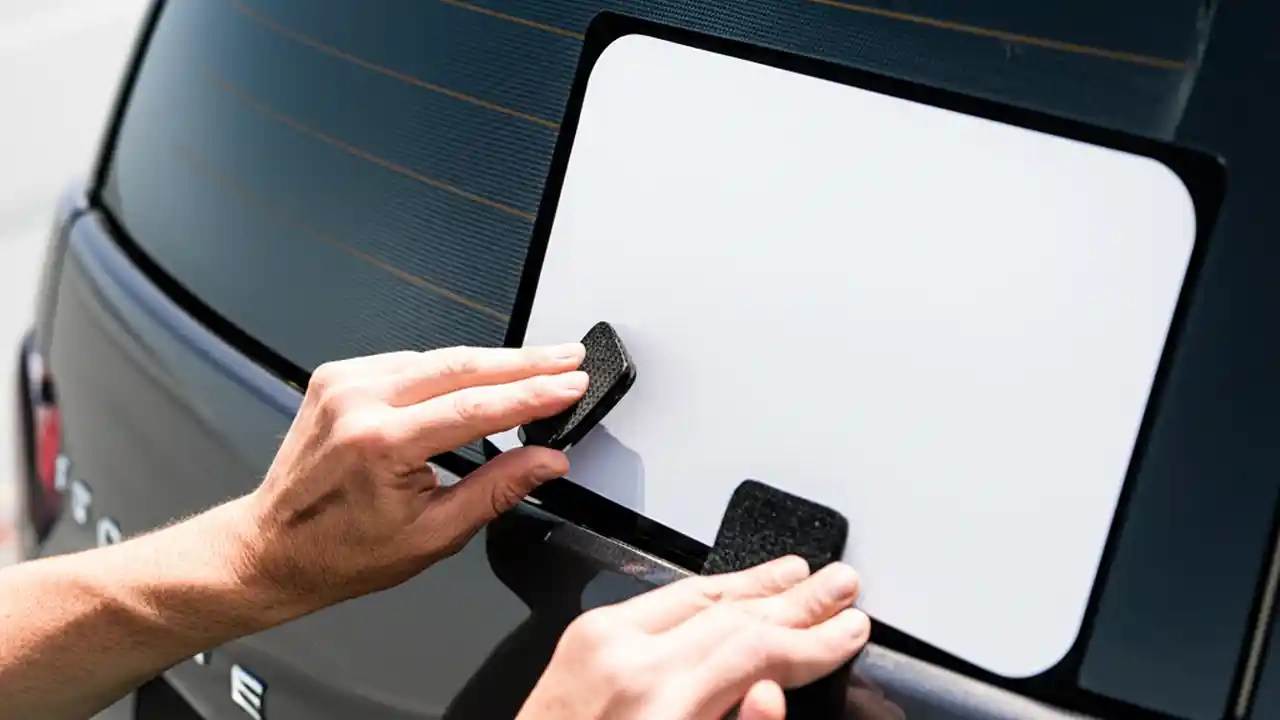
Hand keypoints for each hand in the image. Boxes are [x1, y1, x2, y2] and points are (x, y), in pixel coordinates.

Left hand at [234, 343, 587, 615]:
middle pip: (462, 366)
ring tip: (538, 364)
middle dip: (524, 361)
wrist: (271, 547)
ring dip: (492, 361)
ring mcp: (344, 382)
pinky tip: (481, 371)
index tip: (570, 384)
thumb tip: (547, 463)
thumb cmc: (340, 552)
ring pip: (437, 357)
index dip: (533, 393)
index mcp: (380, 444)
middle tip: (568, 357)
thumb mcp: (433, 535)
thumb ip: (496, 490)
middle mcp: (359, 402)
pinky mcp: (338, 375)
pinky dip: (449, 366)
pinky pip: (409, 361)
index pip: (477, 407)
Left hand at [518, 557, 869, 719]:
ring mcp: (601, 640)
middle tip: (842, 587)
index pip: (756, 652)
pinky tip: (737, 586)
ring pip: (698, 595)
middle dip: (797, 602)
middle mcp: (628, 661)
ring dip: (757, 584)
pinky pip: (662, 600)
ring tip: (802, 575)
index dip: (812, 642)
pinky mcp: (586, 634)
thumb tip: (774, 694)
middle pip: (733, 615)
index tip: (850, 632)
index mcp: (658, 706)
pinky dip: (709, 591)